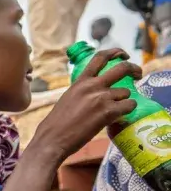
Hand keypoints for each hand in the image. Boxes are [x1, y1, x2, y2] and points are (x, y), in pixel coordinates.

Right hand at [30, 48, 139, 163]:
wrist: (52, 138)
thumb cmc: (57, 123)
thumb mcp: (68, 98)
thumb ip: (83, 92)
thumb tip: (97, 94)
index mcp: (80, 81)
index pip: (100, 58)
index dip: (115, 53)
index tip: (123, 56)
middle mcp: (92, 86)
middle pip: (122, 68)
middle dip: (134, 69)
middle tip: (138, 75)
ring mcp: (100, 98)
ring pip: (126, 93)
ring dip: (124, 101)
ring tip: (116, 111)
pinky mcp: (108, 112)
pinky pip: (129, 106)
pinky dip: (127, 111)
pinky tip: (119, 117)